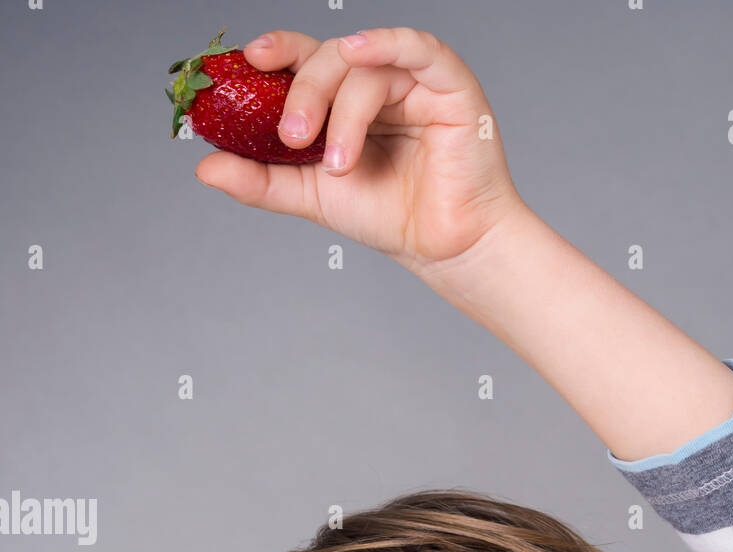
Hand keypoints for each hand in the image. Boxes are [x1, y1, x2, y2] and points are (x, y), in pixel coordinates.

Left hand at [194, 26, 527, 273]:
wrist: (442, 248)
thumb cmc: (390, 216)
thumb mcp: (312, 195)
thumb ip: (261, 179)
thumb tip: (204, 166)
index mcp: (345, 99)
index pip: (304, 61)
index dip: (274, 54)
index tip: (244, 65)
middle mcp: (377, 82)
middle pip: (328, 58)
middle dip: (303, 93)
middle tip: (291, 137)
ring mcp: (414, 80)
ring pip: (363, 64)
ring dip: (342, 110)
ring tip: (338, 164)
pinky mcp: (450, 85)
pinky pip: (416, 47)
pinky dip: (384, 43)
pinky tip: (359, 54)